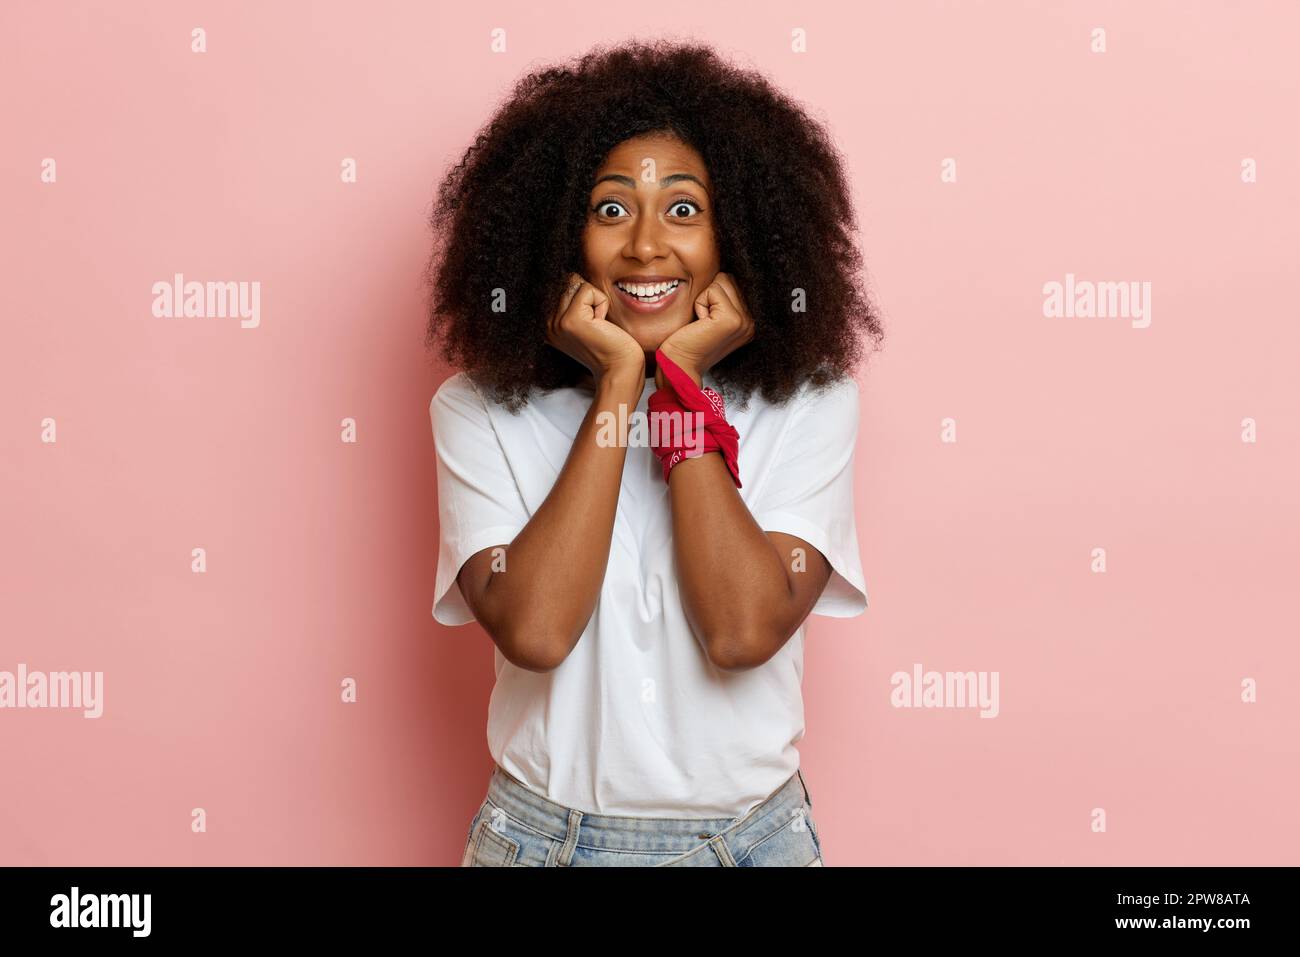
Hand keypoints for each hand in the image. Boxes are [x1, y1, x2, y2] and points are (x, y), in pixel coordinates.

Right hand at [546, 273, 644, 381]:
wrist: (619, 368)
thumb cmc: (608, 343)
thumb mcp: (584, 321)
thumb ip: (571, 301)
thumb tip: (569, 275)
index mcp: (546, 324)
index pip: (559, 285)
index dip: (582, 295)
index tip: (589, 321)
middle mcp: (546, 324)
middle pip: (567, 281)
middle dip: (588, 296)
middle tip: (595, 323)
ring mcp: (556, 323)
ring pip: (576, 283)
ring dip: (595, 299)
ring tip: (597, 323)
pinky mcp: (571, 320)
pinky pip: (588, 290)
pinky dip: (601, 303)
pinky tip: (601, 324)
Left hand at [655, 272, 753, 389]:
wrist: (679, 365)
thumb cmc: (686, 340)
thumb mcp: (709, 315)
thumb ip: (721, 296)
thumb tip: (720, 267)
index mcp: (749, 320)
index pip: (732, 281)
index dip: (712, 293)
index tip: (706, 319)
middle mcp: (752, 321)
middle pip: (728, 277)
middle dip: (709, 294)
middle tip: (702, 321)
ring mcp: (745, 321)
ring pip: (721, 280)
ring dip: (704, 298)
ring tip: (702, 322)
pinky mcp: (732, 319)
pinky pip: (712, 290)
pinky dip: (700, 304)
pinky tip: (700, 323)